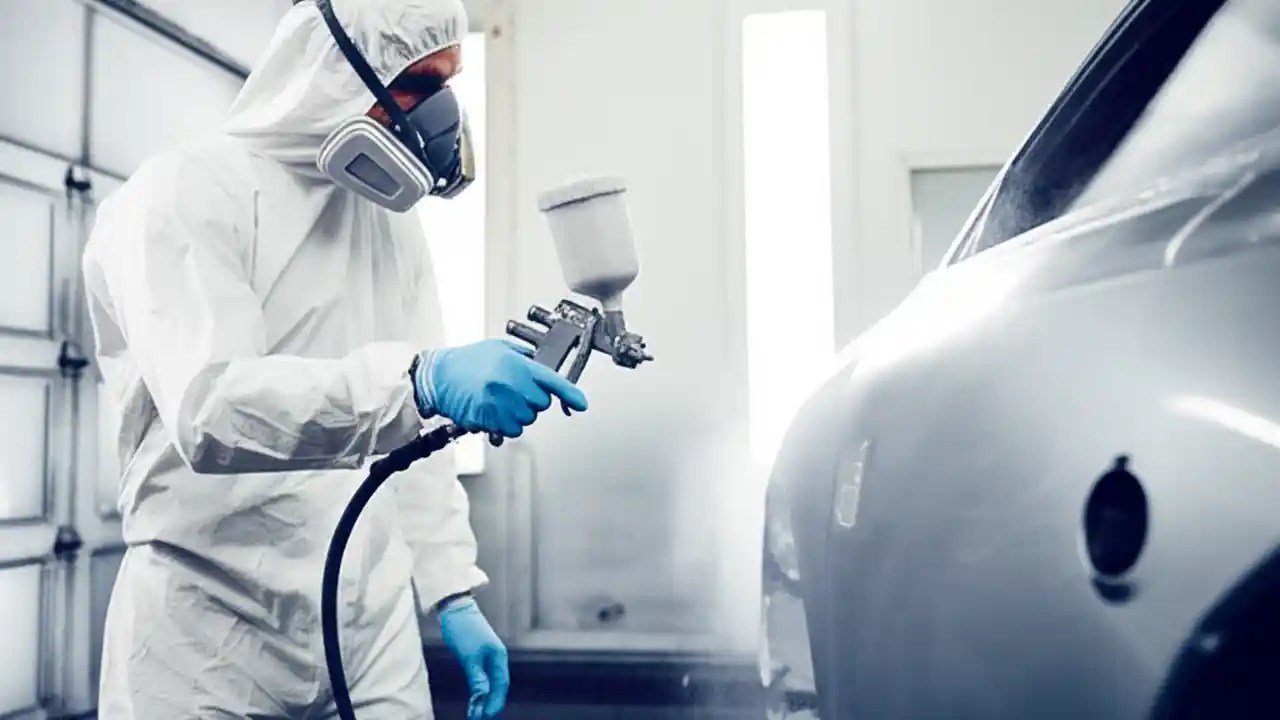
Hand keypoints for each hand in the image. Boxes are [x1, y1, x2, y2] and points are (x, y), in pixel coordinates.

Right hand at [413, 339, 587, 436]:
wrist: (439, 378)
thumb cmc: (467, 361)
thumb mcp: (500, 347)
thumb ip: (526, 356)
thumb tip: (544, 366)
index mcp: (517, 366)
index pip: (552, 382)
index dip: (570, 394)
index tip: (581, 403)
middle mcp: (512, 387)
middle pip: (541, 404)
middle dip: (532, 398)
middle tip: (512, 389)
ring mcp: (501, 407)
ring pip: (527, 419)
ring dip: (518, 412)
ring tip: (498, 398)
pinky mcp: (490, 422)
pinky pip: (511, 430)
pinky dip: (506, 424)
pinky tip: (493, 410)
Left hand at [439, 596, 508, 719]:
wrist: (454, 607)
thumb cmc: (463, 628)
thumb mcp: (469, 657)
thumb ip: (477, 679)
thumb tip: (481, 700)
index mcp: (499, 656)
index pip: (501, 685)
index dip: (495, 702)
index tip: (485, 717)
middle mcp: (497, 656)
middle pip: (499, 685)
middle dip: (491, 702)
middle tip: (481, 718)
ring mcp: (489, 654)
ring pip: (492, 681)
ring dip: (486, 697)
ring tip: (477, 711)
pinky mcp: (479, 653)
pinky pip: (484, 675)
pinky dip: (480, 687)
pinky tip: (475, 695)